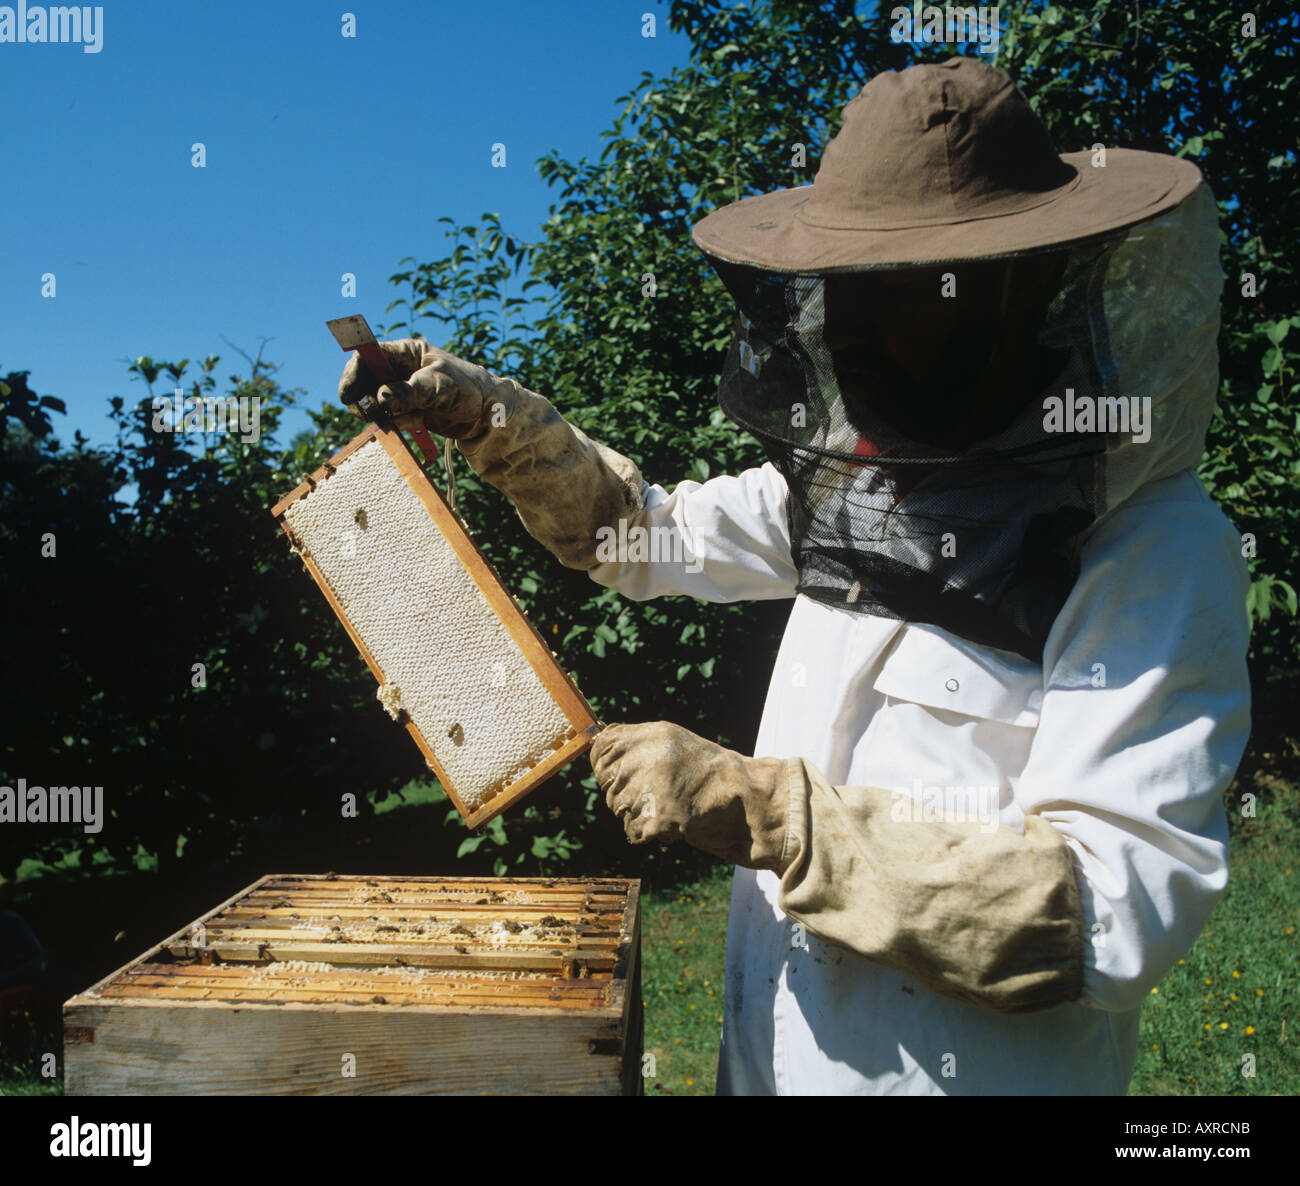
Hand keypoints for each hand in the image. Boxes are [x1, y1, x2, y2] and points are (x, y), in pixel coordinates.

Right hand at [337, 338, 513, 439]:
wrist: (486, 413)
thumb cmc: (467, 388)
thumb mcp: (440, 386)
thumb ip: (410, 391)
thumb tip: (381, 397)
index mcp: (405, 352)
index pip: (367, 356)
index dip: (352, 374)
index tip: (348, 395)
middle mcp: (398, 369)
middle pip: (363, 380)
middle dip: (362, 398)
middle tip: (369, 414)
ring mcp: (400, 390)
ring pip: (373, 402)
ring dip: (380, 414)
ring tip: (404, 418)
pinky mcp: (406, 410)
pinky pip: (388, 417)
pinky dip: (393, 423)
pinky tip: (415, 422)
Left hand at [590, 721, 792, 871]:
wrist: (750, 802)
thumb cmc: (713, 776)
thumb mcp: (676, 746)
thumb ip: (639, 745)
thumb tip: (598, 749)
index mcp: (654, 735)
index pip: (602, 746)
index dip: (602, 763)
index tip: (612, 774)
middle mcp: (649, 756)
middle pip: (607, 781)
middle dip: (624, 794)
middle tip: (654, 796)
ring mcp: (652, 786)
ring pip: (618, 807)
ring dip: (638, 815)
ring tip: (671, 807)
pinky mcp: (657, 816)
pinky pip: (632, 830)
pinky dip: (649, 833)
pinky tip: (673, 823)